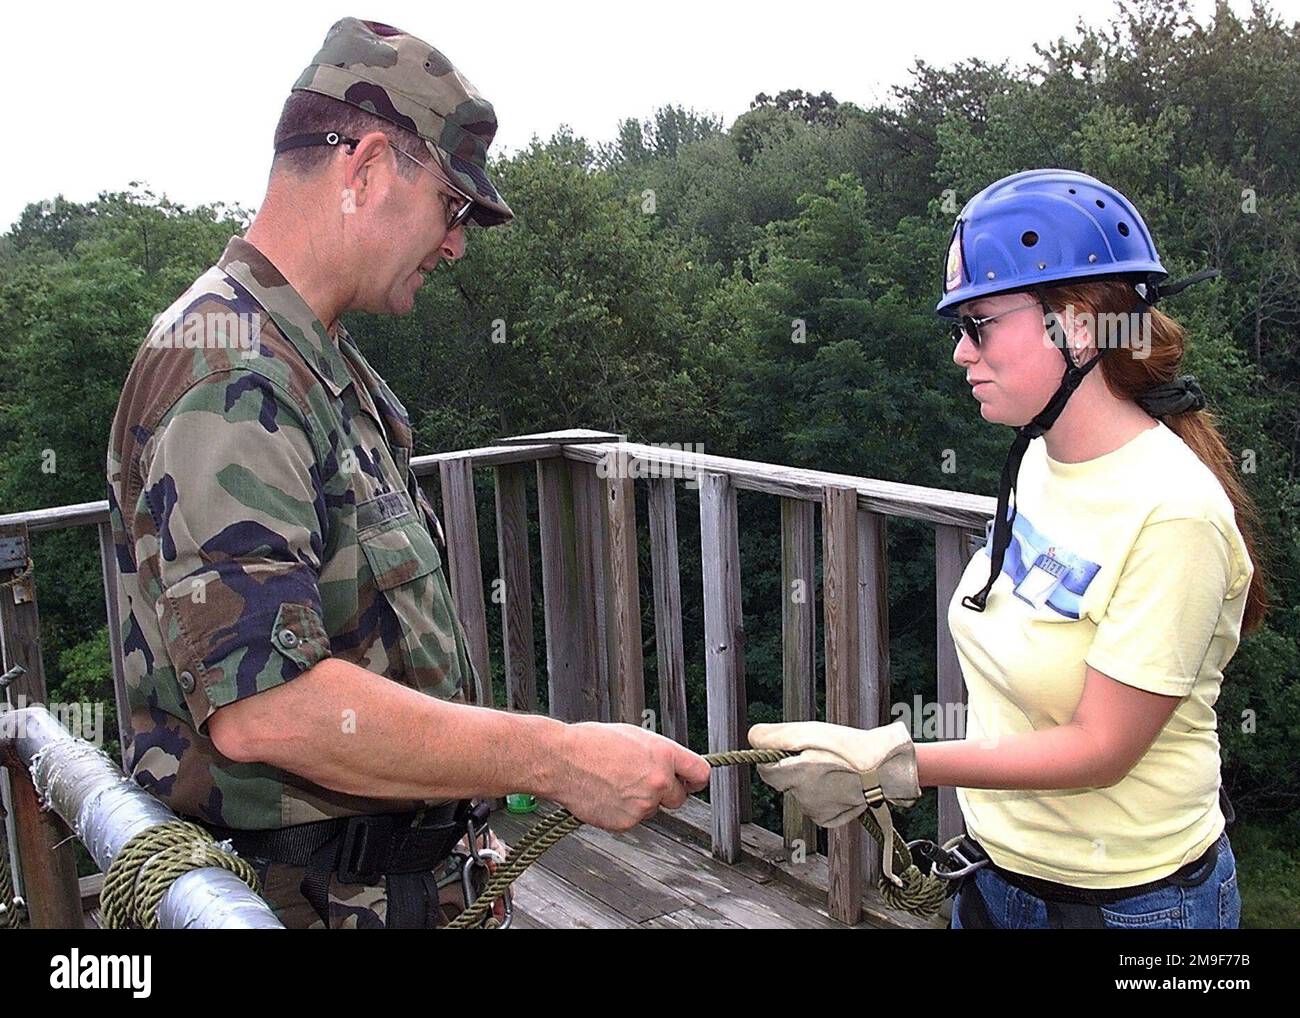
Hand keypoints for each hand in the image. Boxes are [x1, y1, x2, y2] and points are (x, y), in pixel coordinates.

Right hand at [554, 722, 710, 831]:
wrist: (562, 761)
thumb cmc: (592, 743)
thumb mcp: (634, 736)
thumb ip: (659, 754)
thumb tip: (672, 767)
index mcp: (664, 754)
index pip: (701, 773)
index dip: (695, 779)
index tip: (690, 782)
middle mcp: (659, 781)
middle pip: (679, 798)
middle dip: (666, 793)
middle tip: (642, 781)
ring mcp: (643, 804)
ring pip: (653, 809)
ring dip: (641, 801)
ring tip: (615, 783)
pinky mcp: (627, 822)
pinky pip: (633, 819)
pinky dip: (623, 812)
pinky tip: (606, 795)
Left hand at [748, 720, 919, 828]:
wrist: (886, 770)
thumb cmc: (849, 748)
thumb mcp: (810, 732)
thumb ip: (774, 736)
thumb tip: (752, 738)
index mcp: (794, 775)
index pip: (765, 769)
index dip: (774, 755)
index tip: (790, 748)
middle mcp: (801, 797)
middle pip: (783, 780)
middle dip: (793, 767)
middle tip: (817, 754)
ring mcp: (815, 811)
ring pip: (799, 792)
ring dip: (809, 780)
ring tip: (833, 767)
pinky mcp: (829, 819)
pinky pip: (815, 805)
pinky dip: (822, 794)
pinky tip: (838, 782)